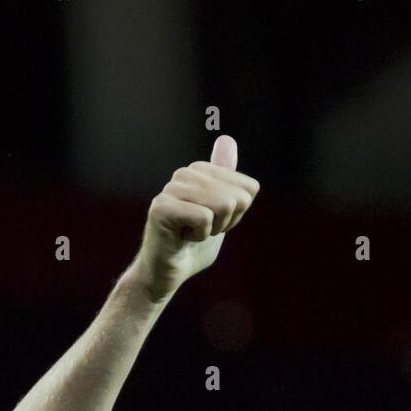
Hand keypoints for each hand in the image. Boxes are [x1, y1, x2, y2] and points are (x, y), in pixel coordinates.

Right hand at [126, 136, 259, 302]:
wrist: (168, 273)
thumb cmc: (193, 245)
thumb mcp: (221, 211)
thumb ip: (228, 180)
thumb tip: (227, 138)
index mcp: (201, 170)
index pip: (248, 190)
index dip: (236, 215)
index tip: (214, 223)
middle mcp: (185, 173)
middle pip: (236, 197)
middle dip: (225, 223)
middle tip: (201, 231)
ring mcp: (171, 188)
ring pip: (222, 205)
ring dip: (212, 230)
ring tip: (190, 234)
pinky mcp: (162, 207)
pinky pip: (204, 218)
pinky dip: (198, 236)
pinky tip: (182, 238)